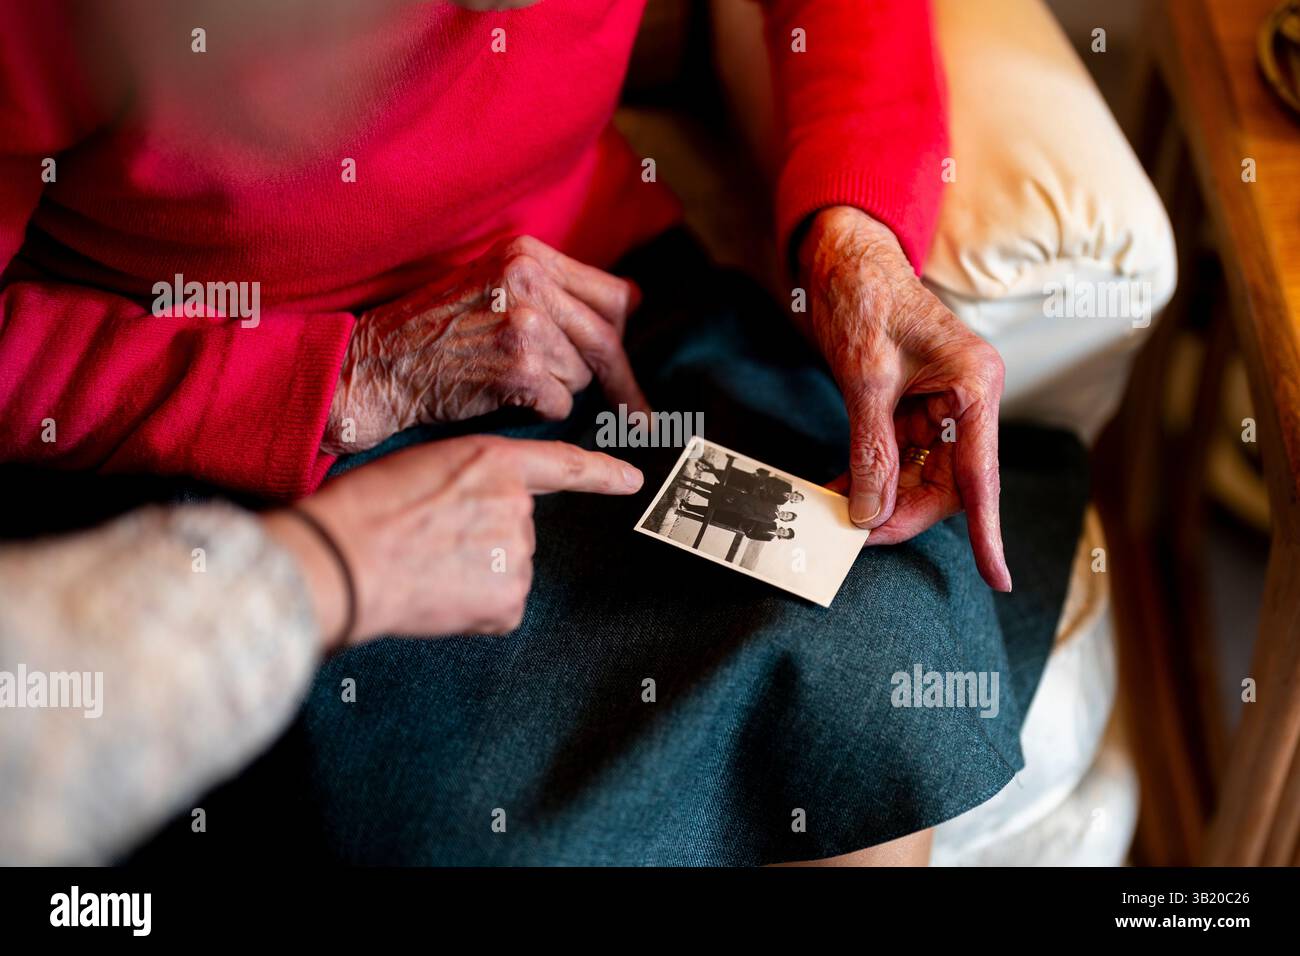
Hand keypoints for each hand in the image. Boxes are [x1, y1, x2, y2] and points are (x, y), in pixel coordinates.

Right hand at [263, 436, 643, 649]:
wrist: (342, 559)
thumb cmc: (362, 510)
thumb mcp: (420, 468)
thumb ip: (467, 485)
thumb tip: (475, 520)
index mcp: (492, 461)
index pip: (563, 465)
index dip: (601, 474)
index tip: (632, 480)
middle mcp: (517, 504)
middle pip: (516, 528)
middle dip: (480, 541)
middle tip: (427, 544)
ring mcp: (517, 553)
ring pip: (506, 569)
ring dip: (474, 576)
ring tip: (425, 570)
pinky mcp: (509, 598)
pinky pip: (499, 608)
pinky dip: (473, 610)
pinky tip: (437, 598)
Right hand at [323, 235, 649, 453]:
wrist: (378, 366)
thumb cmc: (432, 330)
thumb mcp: (491, 282)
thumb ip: (556, 287)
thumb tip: (633, 300)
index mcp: (527, 255)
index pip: (611, 295)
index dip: (624, 333)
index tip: (630, 363)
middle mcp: (530, 283)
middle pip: (606, 339)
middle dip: (623, 382)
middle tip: (638, 416)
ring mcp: (526, 326)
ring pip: (582, 376)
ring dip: (559, 390)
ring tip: (513, 380)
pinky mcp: (520, 370)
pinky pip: (561, 404)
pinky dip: (541, 411)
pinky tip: (506, 398)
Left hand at [800, 206, 1011, 590]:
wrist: (843, 253)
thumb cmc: (862, 296)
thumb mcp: (864, 377)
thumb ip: (872, 448)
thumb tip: (870, 513)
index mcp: (974, 384)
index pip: (981, 474)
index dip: (988, 531)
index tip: (998, 577)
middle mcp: (968, 397)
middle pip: (947, 482)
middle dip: (902, 511)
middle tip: (854, 533)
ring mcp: (943, 402)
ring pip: (921, 473)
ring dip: (881, 495)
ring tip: (837, 507)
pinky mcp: (915, 403)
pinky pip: (899, 454)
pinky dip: (872, 473)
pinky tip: (841, 485)